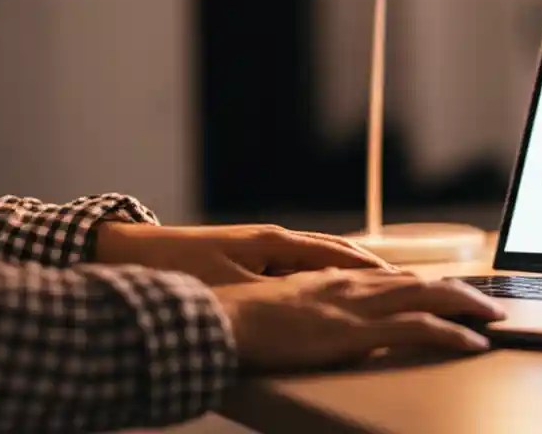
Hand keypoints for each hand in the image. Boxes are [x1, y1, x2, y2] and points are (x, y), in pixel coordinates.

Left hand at [93, 223, 396, 284]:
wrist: (132, 250)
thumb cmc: (178, 269)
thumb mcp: (229, 286)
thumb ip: (272, 297)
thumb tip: (314, 302)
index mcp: (274, 242)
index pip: (335, 253)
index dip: (371, 268)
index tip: (404, 280)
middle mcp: (274, 239)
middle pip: (335, 252)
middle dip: (372, 266)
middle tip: (409, 281)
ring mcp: (262, 246)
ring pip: (319, 257)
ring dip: (352, 268)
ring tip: (383, 282)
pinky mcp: (249, 255)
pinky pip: (300, 264)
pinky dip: (326, 272)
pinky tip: (333, 285)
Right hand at [214, 268, 505, 370]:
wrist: (221, 322)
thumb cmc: (244, 322)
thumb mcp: (287, 309)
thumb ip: (316, 309)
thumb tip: (334, 322)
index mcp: (338, 281)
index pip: (398, 278)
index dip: (431, 284)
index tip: (454, 291)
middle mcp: (355, 285)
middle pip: (422, 282)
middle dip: (462, 291)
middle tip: (491, 303)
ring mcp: (358, 306)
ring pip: (431, 296)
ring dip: (469, 305)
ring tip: (495, 317)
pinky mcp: (358, 331)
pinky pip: (419, 328)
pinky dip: (453, 333)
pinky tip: (473, 341)